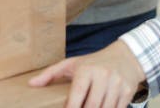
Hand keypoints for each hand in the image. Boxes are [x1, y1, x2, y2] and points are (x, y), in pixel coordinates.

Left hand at [29, 41, 145, 107]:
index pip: (78, 94)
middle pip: (92, 106)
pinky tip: (102, 107)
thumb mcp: (73, 64)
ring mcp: (117, 84)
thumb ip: (51, 74)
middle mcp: (103, 75)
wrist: (125, 57)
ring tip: (91, 107)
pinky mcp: (128, 91)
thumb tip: (31, 84)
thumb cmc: (94, 62)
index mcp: (87, 69)